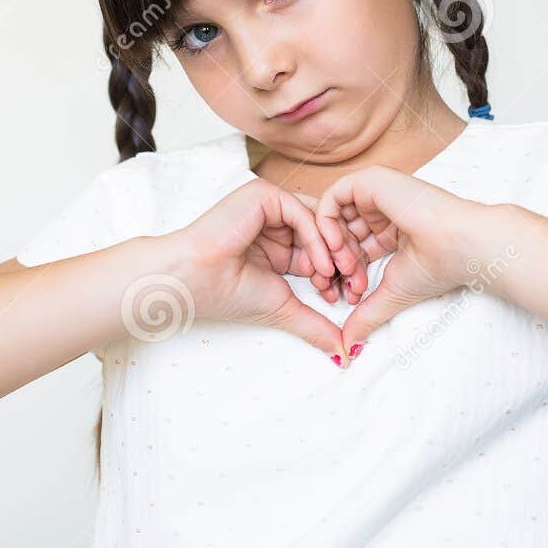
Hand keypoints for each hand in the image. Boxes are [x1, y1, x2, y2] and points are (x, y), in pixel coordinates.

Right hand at [166, 178, 347, 361]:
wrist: (194, 280)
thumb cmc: (228, 294)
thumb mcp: (285, 308)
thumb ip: (315, 324)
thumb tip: (344, 352)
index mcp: (279, 245)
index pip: (323, 249)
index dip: (339, 271)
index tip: (347, 297)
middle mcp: (275, 223)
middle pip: (325, 231)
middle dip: (343, 259)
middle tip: (353, 286)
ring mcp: (269, 207)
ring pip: (318, 221)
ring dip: (334, 250)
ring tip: (338, 278)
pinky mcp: (263, 195)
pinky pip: (302, 213)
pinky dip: (317, 239)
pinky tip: (321, 266)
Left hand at [313, 166, 483, 356]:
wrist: (458, 244)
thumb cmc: (436, 266)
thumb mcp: (392, 293)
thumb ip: (367, 314)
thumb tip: (348, 345)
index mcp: (390, 231)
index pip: (352, 249)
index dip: (343, 273)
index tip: (347, 295)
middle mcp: (382, 210)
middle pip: (339, 233)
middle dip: (333, 262)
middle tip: (338, 283)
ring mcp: (376, 193)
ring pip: (333, 216)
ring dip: (329, 245)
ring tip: (343, 267)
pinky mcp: (370, 181)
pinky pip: (332, 196)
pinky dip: (325, 222)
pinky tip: (337, 245)